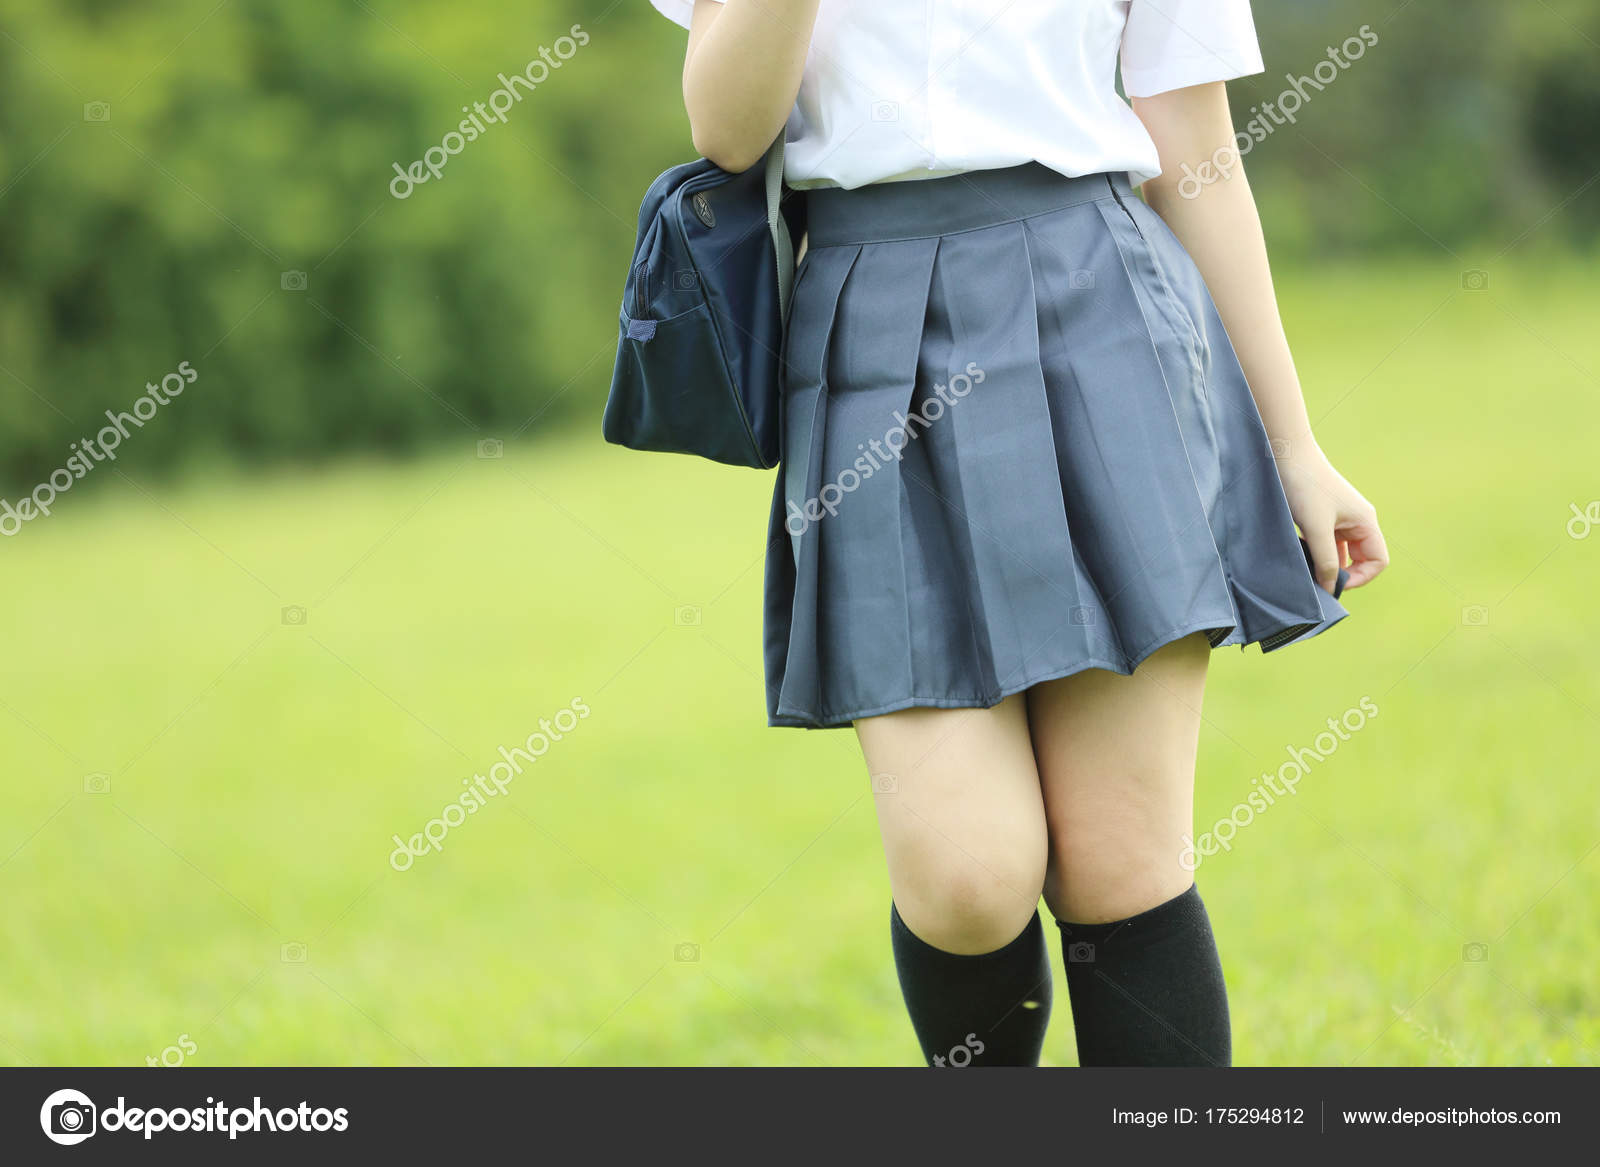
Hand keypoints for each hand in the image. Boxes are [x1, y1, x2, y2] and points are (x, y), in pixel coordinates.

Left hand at [1274, 442, 1387, 593]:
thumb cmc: (1305, 487)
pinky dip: (1317, 552)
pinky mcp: (1324, 516)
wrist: (1287, 455)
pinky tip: (1300, 553)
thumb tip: (1330, 587)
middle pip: (1360, 559)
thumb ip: (1325, 560)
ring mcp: (1341, 518)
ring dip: (1327, 563)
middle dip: (1342, 573)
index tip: (1332, 582)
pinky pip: (1327, 543)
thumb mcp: (1316, 528)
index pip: (1378, 561)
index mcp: (1365, 521)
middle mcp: (1358, 521)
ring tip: (1306, 568)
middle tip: (1316, 580)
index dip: (1360, 577)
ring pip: (1341, 553)